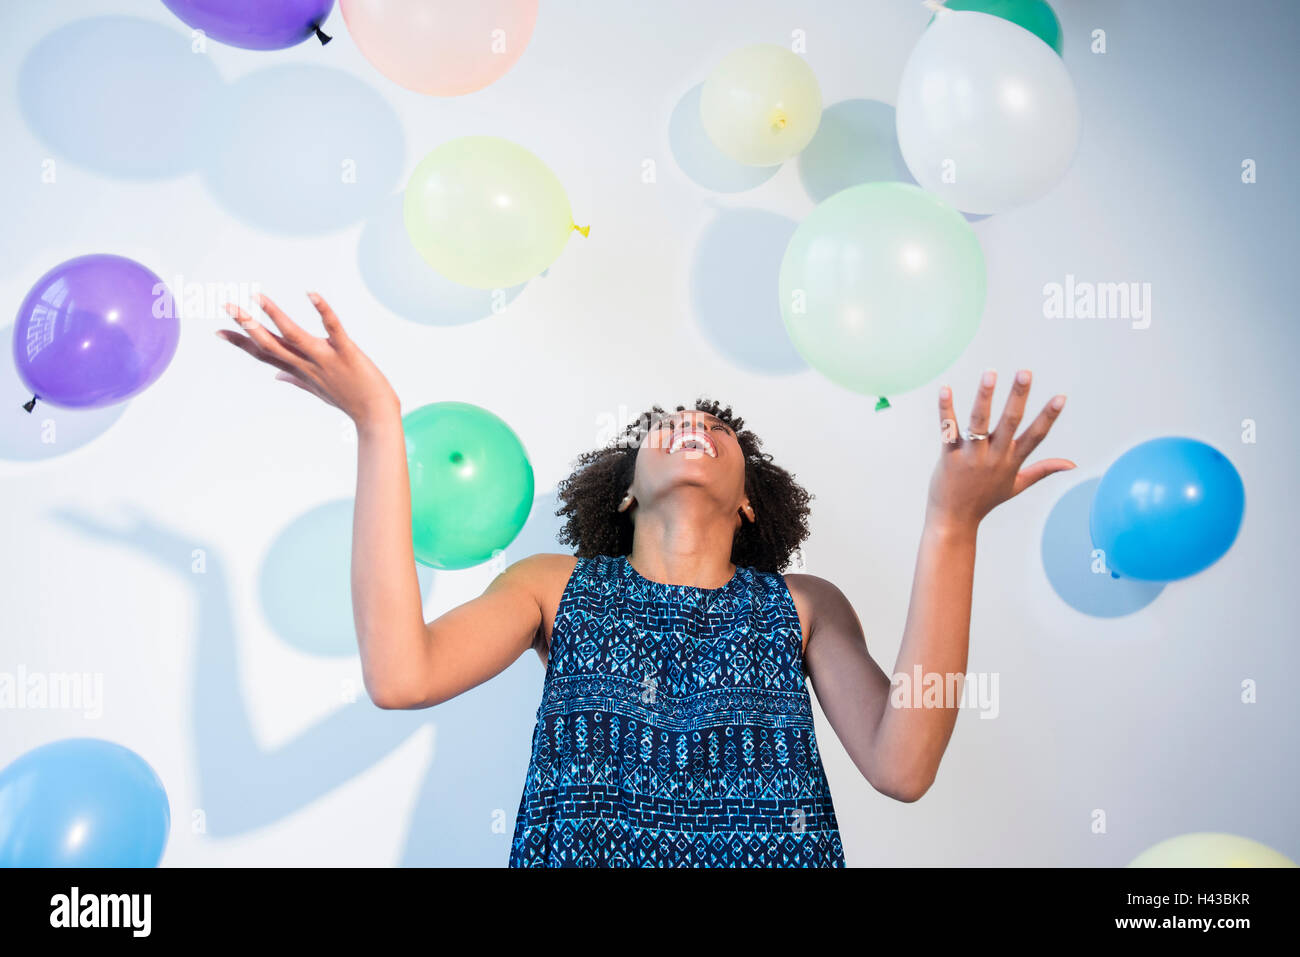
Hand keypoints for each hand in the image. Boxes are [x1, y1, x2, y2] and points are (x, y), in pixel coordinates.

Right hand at [216, 292, 399, 427]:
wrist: (375, 416)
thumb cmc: (349, 400)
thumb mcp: (317, 390)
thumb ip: (295, 379)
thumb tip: (277, 376)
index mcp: (298, 371)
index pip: (264, 354)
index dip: (240, 342)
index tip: (218, 330)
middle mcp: (307, 365)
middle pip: (270, 343)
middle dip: (247, 324)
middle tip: (226, 304)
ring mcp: (325, 359)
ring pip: (293, 336)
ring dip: (275, 315)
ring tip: (258, 296)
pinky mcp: (347, 352)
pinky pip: (333, 328)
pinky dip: (322, 310)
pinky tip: (311, 293)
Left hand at [927, 369, 1074, 531]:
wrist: (954, 520)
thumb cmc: (985, 500)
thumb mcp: (1017, 485)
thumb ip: (1043, 470)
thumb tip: (1072, 463)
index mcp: (1011, 461)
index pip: (1035, 436)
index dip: (1049, 417)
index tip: (1061, 397)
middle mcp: (994, 457)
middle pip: (1010, 423)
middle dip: (1018, 397)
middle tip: (1025, 372)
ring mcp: (971, 456)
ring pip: (979, 422)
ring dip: (984, 397)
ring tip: (990, 373)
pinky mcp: (949, 456)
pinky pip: (948, 430)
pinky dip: (946, 409)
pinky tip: (945, 389)